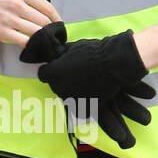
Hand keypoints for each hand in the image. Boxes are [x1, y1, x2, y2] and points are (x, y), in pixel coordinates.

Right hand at [0, 0, 60, 46]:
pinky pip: (23, 41)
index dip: (57, 20)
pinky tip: (32, 47)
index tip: (59, 26)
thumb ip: (28, 1)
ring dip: (43, 40)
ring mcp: (10, 18)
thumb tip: (45, 14)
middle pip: (44, 21)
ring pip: (36, 32)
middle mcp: (18, 4)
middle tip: (54, 38)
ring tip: (45, 44)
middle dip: (51, 32)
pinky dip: (31, 45)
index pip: (48, 8)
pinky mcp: (2, 31)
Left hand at [21, 25, 155, 149]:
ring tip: (86, 84)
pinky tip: (90, 95)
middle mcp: (60, 88)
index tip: (58, 68)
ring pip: (67, 98)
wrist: (114, 63)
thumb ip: (61, 56)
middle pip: (55, 86)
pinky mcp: (85, 107)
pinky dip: (84, 104)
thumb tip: (58, 58)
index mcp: (54, 72)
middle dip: (62, 81)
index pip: (43, 74)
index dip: (50, 70)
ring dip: (73, 93)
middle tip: (76, 75)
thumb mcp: (73, 48)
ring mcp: (72, 99)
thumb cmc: (94, 52)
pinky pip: (80, 109)